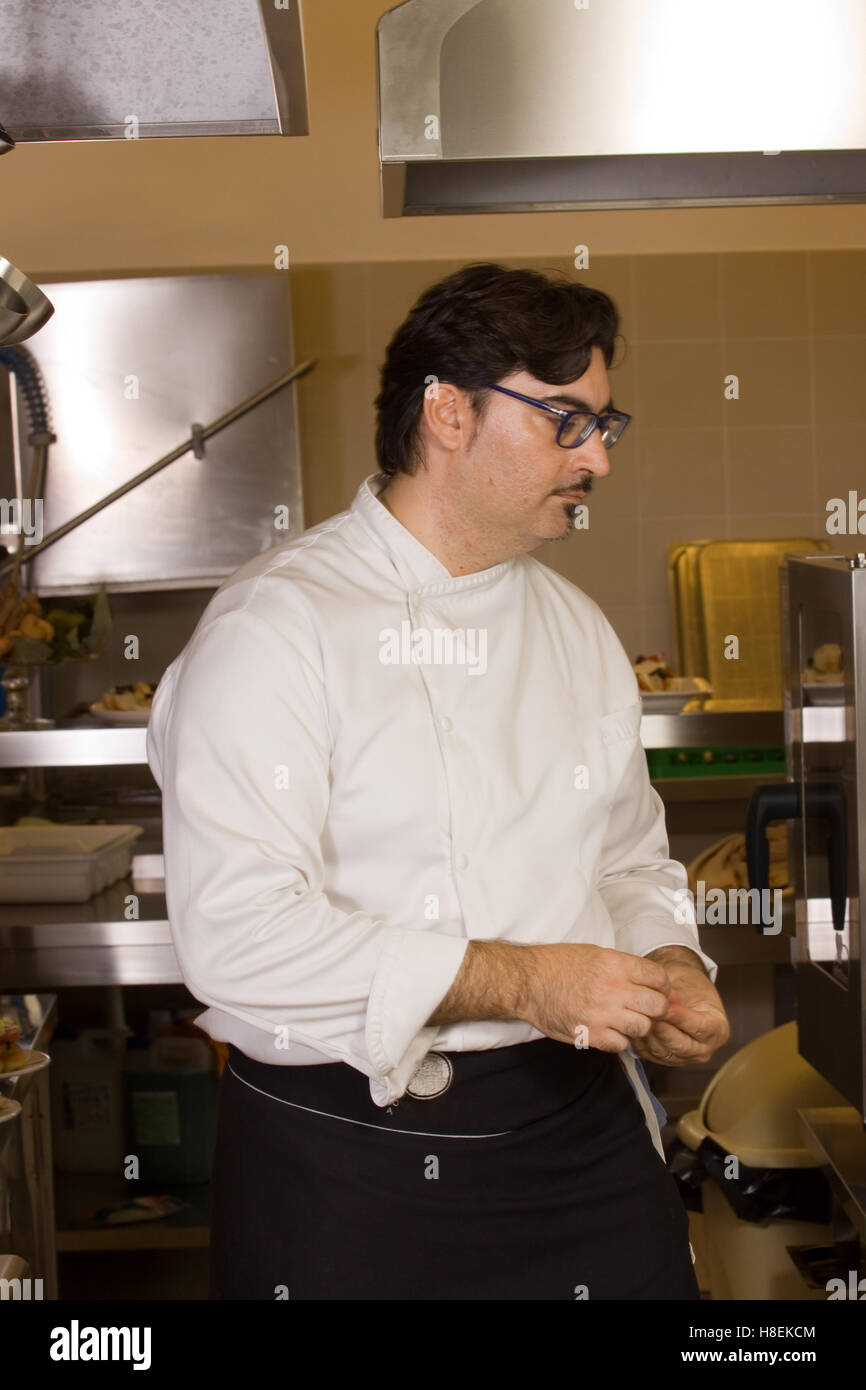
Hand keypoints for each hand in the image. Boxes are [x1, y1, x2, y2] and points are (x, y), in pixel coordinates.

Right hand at [519, 943, 673, 1053]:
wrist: (526, 982)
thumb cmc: (557, 964)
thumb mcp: (594, 953)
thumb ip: (623, 967)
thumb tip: (652, 982)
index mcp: (615, 964)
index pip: (659, 978)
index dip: (661, 986)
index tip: (655, 991)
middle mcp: (612, 988)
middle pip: (658, 1006)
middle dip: (656, 1009)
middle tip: (645, 1009)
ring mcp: (602, 1013)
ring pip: (643, 1028)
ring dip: (637, 1026)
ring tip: (625, 1020)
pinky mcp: (590, 1034)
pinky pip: (621, 1044)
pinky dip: (619, 1040)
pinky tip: (609, 1031)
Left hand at [631, 957, 728, 1066]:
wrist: (681, 992)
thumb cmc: (688, 985)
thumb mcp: (688, 984)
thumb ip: (678, 996)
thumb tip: (666, 1001)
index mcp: (718, 1030)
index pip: (699, 1028)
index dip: (681, 1019)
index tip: (665, 1008)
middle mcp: (704, 1049)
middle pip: (681, 1045)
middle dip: (662, 1029)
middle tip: (647, 1014)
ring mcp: (685, 1058)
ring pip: (663, 1052)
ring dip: (649, 1035)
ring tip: (638, 1017)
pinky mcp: (666, 1060)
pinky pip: (651, 1054)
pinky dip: (640, 1042)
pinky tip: (633, 1026)